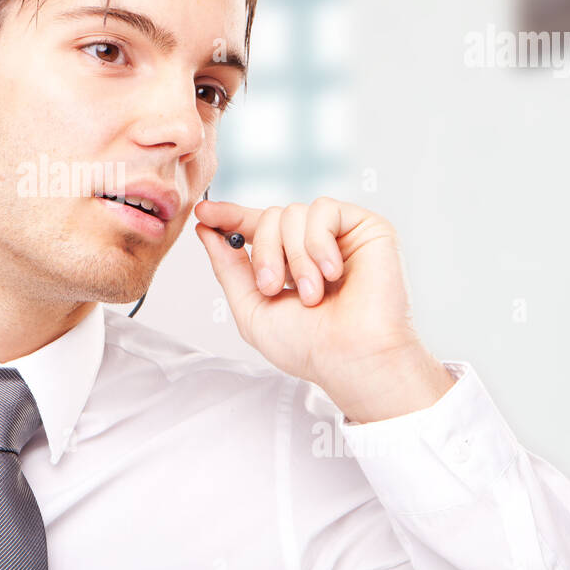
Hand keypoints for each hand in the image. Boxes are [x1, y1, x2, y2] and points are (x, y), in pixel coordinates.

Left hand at [194, 196, 454, 422]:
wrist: (353, 359)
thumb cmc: (309, 346)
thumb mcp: (252, 308)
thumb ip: (228, 269)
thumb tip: (206, 231)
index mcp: (287, 263)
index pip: (254, 227)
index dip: (228, 216)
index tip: (203, 214)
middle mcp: (312, 245)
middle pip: (269, 217)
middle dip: (263, 253)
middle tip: (273, 288)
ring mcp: (339, 235)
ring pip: (292, 213)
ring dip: (294, 257)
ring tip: (311, 294)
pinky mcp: (366, 227)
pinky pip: (324, 209)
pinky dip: (318, 242)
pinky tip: (332, 272)